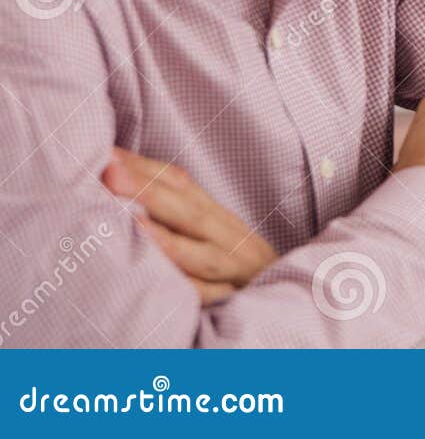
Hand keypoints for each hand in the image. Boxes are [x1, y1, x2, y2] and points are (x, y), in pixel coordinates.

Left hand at [101, 147, 278, 304]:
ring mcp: (234, 268)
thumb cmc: (233, 260)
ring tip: (133, 224)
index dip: (145, 169)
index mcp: (216, 214)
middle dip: (149, 193)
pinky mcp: (235, 298)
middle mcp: (227, 236)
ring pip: (203, 255)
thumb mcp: (211, 229)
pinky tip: (166, 282)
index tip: (106, 156)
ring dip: (169, 241)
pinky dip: (191, 288)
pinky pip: (212, 296)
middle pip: (190, 212)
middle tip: (110, 174)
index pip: (181, 184)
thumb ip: (173, 209)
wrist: (288, 294)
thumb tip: (117, 180)